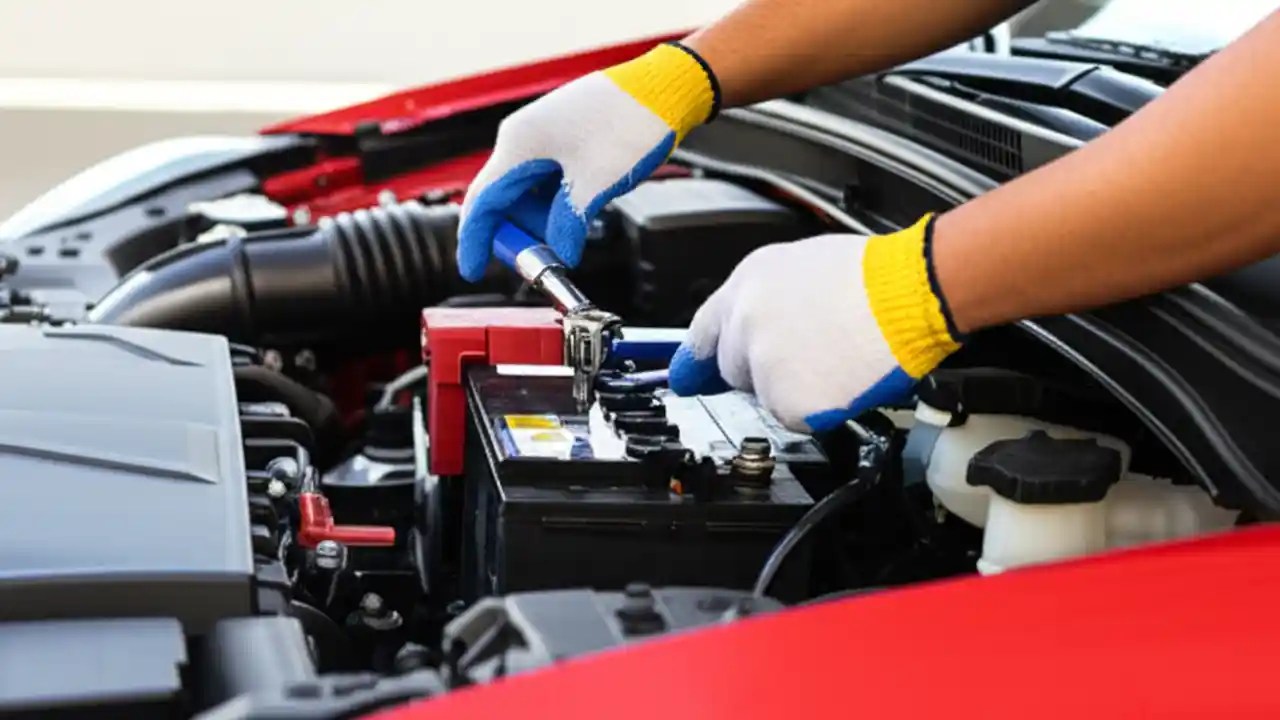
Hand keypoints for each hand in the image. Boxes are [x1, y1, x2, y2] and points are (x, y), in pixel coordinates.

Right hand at [456, 42, 719, 281]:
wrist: (665, 88)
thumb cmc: (631, 121)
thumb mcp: (595, 185)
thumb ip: (567, 225)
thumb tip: (559, 254)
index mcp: (519, 144)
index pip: (482, 203)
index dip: (474, 242)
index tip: (470, 271)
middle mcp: (523, 138)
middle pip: (502, 200)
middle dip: (518, 235)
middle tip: (540, 262)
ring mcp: (543, 138)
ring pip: (526, 194)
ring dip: (541, 222)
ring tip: (569, 239)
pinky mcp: (564, 140)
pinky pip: (546, 182)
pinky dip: (555, 206)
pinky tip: (576, 218)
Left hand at [667, 216, 962, 431]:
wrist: (911, 293)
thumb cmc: (874, 276)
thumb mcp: (802, 266)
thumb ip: (765, 300)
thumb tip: (749, 329)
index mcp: (747, 285)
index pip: (703, 332)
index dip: (694, 360)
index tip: (684, 379)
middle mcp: (745, 323)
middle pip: (734, 370)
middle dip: (764, 371)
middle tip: (811, 355)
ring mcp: (763, 365)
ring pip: (766, 396)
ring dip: (794, 389)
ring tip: (835, 357)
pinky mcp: (787, 400)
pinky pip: (793, 417)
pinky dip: (816, 409)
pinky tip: (840, 378)